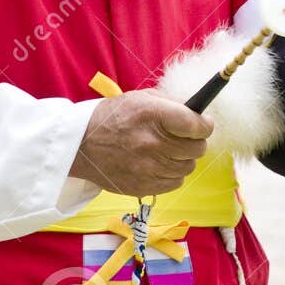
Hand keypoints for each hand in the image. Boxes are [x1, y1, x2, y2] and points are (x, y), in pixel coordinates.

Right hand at [70, 90, 212, 196]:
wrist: (79, 146)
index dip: (205, 125)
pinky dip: (172, 173)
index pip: (196, 125)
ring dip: (184, 158)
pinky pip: (175, 182)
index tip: (203, 123)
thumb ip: (171, 104)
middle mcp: (151, 143)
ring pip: (188, 167)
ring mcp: (147, 168)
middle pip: (197, 149)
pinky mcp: (142, 186)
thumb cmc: (113, 117)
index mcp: (152, 115)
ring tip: (169, 150)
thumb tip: (197, 113)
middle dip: (196, 141)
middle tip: (185, 137)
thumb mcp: (141, 98)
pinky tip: (160, 163)